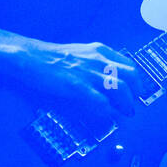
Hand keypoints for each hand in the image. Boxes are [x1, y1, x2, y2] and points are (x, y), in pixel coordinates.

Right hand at [23, 39, 139, 134]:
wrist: (30, 57)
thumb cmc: (52, 57)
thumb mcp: (80, 53)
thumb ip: (95, 62)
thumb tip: (107, 77)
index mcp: (99, 51)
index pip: (128, 64)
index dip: (136, 80)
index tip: (136, 91)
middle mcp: (98, 60)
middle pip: (130, 75)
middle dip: (136, 93)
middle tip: (133, 106)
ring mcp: (88, 73)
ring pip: (120, 88)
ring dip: (126, 104)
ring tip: (125, 114)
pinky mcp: (77, 86)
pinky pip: (100, 100)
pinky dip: (106, 109)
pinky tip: (106, 115)